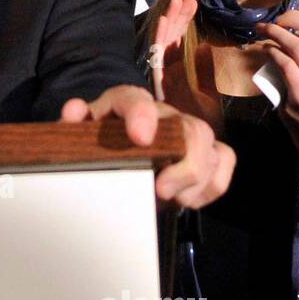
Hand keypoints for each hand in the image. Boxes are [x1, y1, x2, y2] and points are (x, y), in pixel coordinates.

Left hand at [61, 84, 235, 208]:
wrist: (120, 154)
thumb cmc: (101, 144)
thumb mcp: (80, 137)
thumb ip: (73, 126)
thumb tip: (73, 111)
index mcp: (127, 104)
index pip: (135, 99)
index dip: (141, 116)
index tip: (140, 139)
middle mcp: (164, 113)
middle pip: (190, 128)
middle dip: (184, 163)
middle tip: (162, 190)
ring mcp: (188, 130)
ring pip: (210, 147)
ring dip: (195, 181)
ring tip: (171, 200)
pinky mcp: (207, 150)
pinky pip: (225, 159)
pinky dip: (213, 184)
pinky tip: (188, 200)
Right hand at [149, 0, 222, 128]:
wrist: (196, 152)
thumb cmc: (201, 127)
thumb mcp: (210, 94)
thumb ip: (205, 72)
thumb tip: (207, 47)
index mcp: (178, 74)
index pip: (180, 40)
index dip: (185, 19)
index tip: (194, 0)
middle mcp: (167, 75)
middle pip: (171, 39)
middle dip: (179, 15)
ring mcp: (162, 80)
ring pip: (163, 45)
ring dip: (170, 21)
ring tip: (179, 0)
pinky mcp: (160, 87)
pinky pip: (158, 60)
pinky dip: (160, 40)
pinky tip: (164, 21)